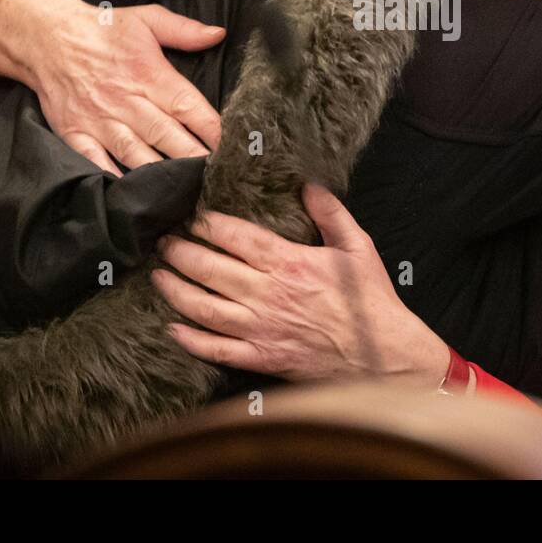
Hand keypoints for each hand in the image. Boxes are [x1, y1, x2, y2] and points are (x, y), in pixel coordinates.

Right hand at [0, 0, 224, 172]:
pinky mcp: (75, 134)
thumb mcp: (145, 19)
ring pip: (136, 154)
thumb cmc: (100, 29)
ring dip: (162, 175)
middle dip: (194, 158)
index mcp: (148, 74)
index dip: (212, 129)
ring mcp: (99, 120)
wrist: (43, 36)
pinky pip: (96, 162)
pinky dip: (114, 179)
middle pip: (167, 135)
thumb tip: (219, 34)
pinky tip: (133, 197)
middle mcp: (125, 100)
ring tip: (187, 193)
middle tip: (219, 180)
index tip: (233, 148)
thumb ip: (183, 30)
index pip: (188, 106)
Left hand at [152, 184, 451, 385]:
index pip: (237, 238)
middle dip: (181, 252)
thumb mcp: (358, 247)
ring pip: (204, 307)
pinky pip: (215, 349)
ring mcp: (260, 328)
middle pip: (210, 269)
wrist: (381, 356)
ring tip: (159, 276)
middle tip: (164, 242)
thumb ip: (331, 214)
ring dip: (176, 290)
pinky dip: (190, 339)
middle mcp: (268, 294)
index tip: (193, 217)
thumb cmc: (371, 301)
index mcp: (289, 263)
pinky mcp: (261, 357)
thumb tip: (310, 185)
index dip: (209, 225)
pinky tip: (173, 327)